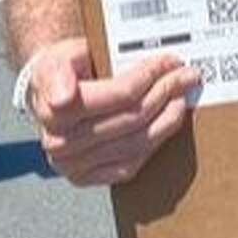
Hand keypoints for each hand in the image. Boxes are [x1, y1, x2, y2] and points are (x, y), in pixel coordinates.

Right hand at [27, 38, 201, 185]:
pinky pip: (132, 163)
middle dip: (165, 92)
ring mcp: (73, 165)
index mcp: (54, 112)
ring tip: (182, 96)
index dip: (151, 76)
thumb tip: (63, 98)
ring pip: (136, 142)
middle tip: (186, 75)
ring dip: (168, 118)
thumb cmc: (61, 72)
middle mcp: (60, 144)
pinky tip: (168, 121)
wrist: (51, 95)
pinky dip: (156, 141)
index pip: (120, 94)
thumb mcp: (57, 59)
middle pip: (133, 118)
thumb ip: (57, 73)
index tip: (171, 61)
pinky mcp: (87, 178)